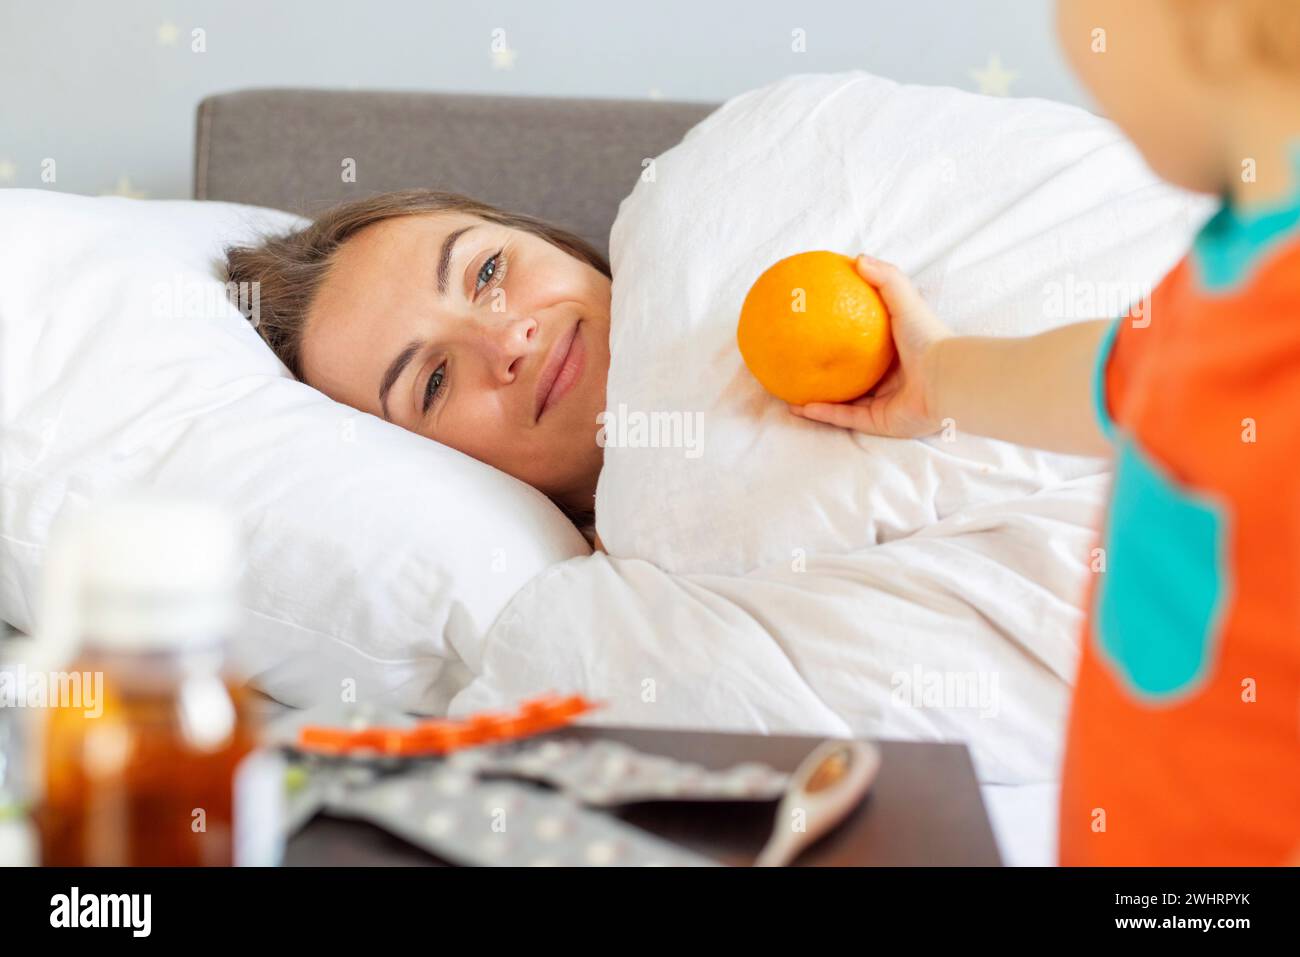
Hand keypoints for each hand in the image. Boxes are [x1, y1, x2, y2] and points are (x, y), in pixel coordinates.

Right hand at [790, 254, 952, 437]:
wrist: (945, 379)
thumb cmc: (929, 339)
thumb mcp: (906, 301)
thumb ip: (886, 278)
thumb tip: (858, 258)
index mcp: (897, 352)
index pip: (866, 345)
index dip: (843, 339)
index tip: (818, 329)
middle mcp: (890, 378)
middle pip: (853, 376)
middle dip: (827, 373)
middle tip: (801, 364)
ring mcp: (885, 402)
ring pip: (844, 402)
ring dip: (817, 399)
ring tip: (790, 392)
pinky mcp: (880, 422)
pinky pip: (846, 418)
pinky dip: (823, 414)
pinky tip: (799, 407)